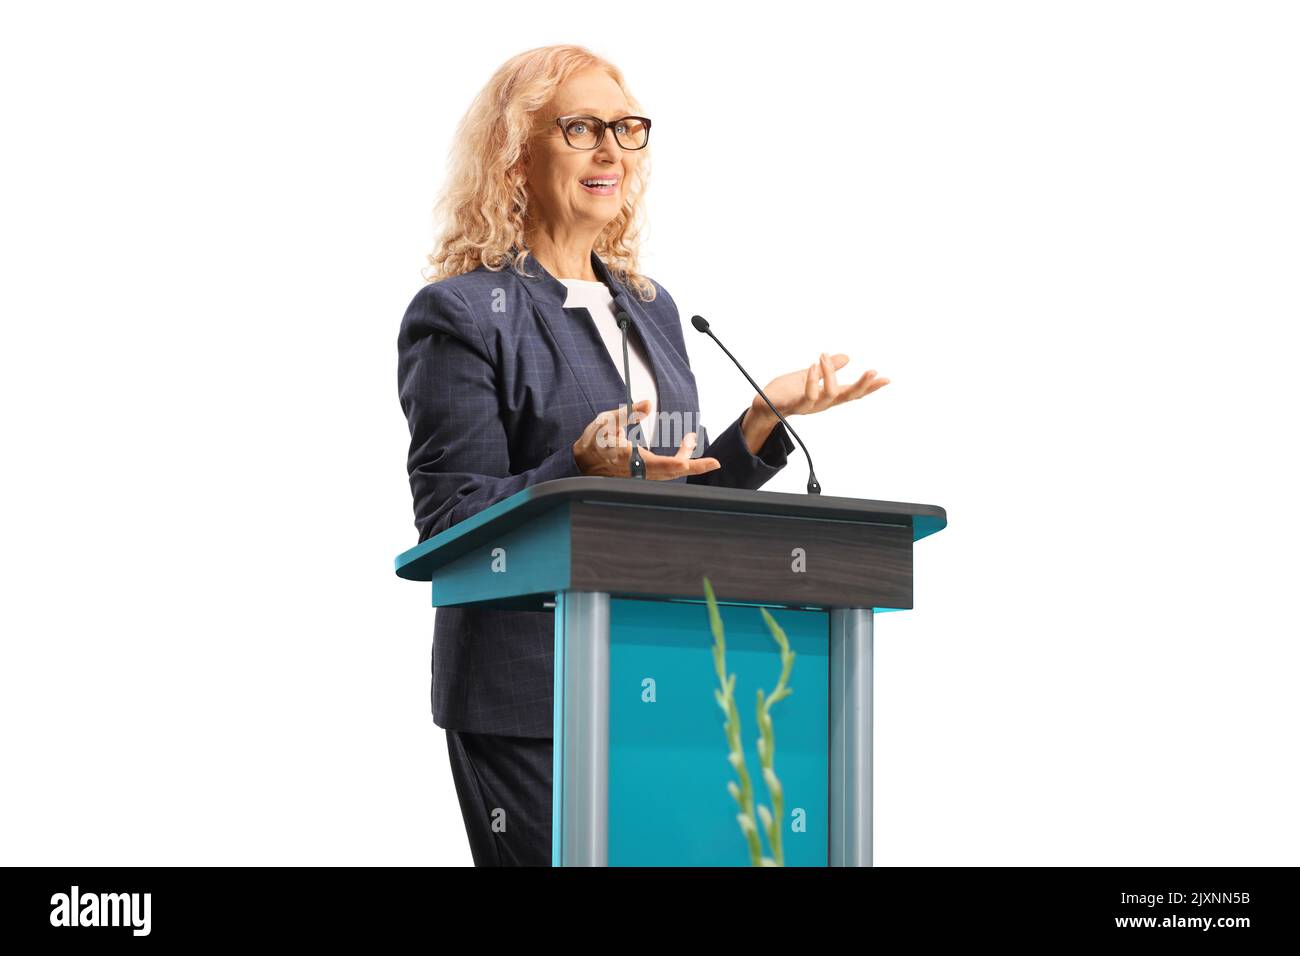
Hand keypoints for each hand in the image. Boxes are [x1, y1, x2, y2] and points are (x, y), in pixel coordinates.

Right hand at [572, 399, 720, 479]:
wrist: (583, 462)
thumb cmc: (594, 441)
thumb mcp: (606, 421)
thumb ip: (627, 414)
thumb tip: (647, 404)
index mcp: (629, 458)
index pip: (659, 464)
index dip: (676, 463)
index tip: (689, 462)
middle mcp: (638, 471)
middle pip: (670, 472)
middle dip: (693, 466)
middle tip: (714, 463)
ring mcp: (641, 476)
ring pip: (669, 473)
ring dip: (686, 460)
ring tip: (691, 439)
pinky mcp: (643, 476)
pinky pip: (664, 473)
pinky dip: (677, 463)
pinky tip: (684, 452)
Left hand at [751, 352, 888, 421]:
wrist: (764, 405)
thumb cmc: (787, 392)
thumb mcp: (810, 375)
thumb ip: (828, 368)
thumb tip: (847, 357)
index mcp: (829, 396)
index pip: (854, 392)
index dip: (870, 387)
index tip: (887, 379)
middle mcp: (823, 402)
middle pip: (849, 396)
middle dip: (863, 385)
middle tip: (873, 371)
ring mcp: (810, 405)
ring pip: (830, 394)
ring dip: (830, 374)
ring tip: (823, 357)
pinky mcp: (795, 405)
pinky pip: (807, 396)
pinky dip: (812, 380)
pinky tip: (813, 366)